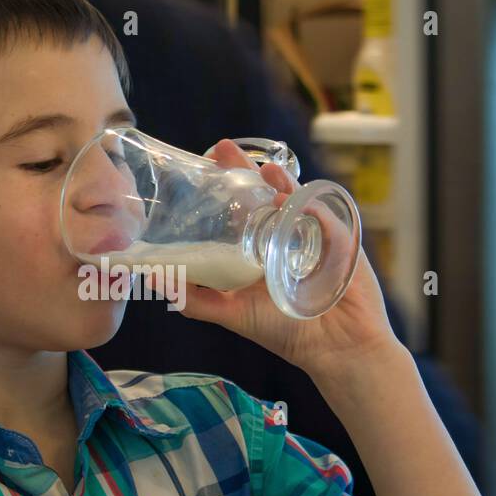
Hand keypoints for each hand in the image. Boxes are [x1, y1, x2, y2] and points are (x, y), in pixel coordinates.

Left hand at [154, 139, 398, 375]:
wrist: (336, 347)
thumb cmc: (286, 332)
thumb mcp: (233, 314)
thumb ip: (196, 301)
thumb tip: (155, 282)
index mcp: (259, 248)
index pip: (239, 209)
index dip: (223, 187)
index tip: (204, 165)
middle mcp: (284, 236)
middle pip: (263, 195)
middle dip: (245, 171)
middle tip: (224, 148)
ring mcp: (313, 234)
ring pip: (294, 198)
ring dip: (279, 181)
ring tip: (263, 169)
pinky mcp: (339, 238)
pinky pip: (323, 214)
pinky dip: (308, 205)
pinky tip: (291, 199)